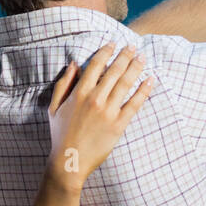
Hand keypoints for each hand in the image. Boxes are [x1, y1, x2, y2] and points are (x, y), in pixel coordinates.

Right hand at [46, 44, 152, 188]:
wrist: (69, 161)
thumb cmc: (61, 135)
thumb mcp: (54, 107)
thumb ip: (63, 84)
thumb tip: (74, 64)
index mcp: (79, 93)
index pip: (95, 65)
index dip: (105, 52)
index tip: (113, 44)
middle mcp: (94, 99)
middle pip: (113, 71)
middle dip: (125, 55)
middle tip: (133, 46)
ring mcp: (108, 112)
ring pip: (125, 83)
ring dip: (136, 68)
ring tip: (143, 58)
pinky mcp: (118, 125)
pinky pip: (134, 104)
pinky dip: (143, 90)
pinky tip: (150, 80)